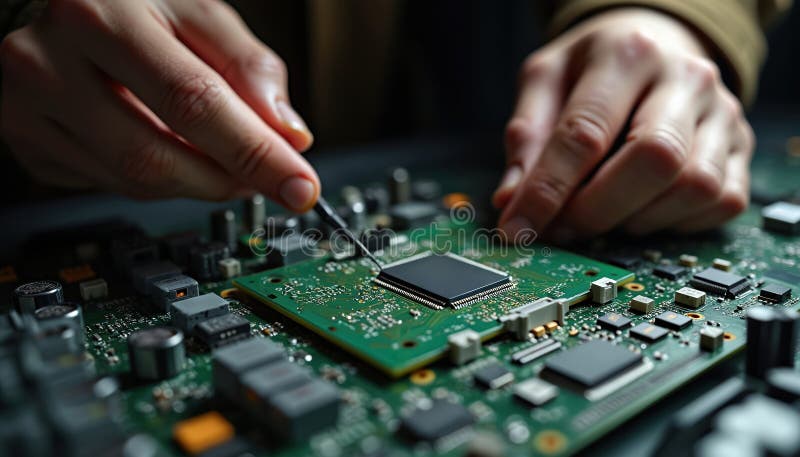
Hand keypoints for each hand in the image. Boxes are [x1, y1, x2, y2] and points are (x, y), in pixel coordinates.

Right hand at [0, 0, 318, 210]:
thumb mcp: (197, 11)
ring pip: (133, 183)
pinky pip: (109, 185)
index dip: (253, 153)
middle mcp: (50, 63)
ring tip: (222, 159)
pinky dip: (155, 180)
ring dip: (195, 184)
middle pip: (156, 157)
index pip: (193, 101)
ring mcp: (29, 108)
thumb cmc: (129, 4)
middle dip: (226, 180)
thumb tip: (289, 134)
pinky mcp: (27, 142)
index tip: (299, 185)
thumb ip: (248, 67)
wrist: (47, 2)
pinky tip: (168, 148)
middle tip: (265, 179)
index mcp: (102, 16)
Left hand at [494, 8, 753, 239]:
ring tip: (605, 212)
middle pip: (654, 159)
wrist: (658, 40)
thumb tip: (512, 200)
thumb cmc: (595, 67)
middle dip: (598, 209)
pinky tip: (643, 209)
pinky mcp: (741, 147)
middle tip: (565, 226)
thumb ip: (526, 136)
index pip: (586, 132)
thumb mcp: (546, 80)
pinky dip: (675, 222)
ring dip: (638, 219)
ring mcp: (723, 113)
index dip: (548, 190)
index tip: (519, 228)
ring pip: (694, 187)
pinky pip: (720, 202)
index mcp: (626, 54)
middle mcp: (685, 79)